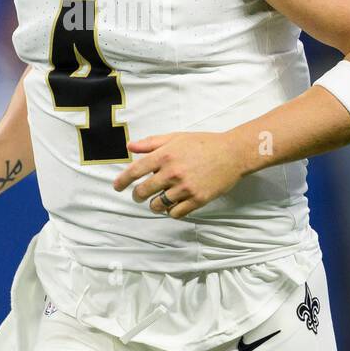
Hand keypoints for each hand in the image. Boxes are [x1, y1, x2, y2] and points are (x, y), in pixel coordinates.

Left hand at [113, 131, 246, 218]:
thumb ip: (151, 143)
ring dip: (155, 205)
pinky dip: (172, 211)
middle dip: (137, 195)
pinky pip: (176, 213)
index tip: (117, 187)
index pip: (135, 171)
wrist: (232, 153)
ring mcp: (185, 188)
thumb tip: (130, 147)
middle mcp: (172, 173)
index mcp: (165, 156)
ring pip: (159, 205)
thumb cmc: (203, 143)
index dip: (122, 181)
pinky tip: (174, 205)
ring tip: (158, 201)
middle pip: (143, 191)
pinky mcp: (197, 199)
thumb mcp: (176, 137)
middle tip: (139, 195)